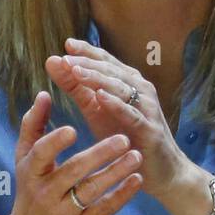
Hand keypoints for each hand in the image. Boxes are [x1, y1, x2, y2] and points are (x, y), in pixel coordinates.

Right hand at [3, 90, 143, 214]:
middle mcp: (46, 193)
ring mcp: (64, 213)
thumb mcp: (24, 162)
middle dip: (99, 154)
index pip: (40, 155)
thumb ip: (32, 127)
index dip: (55, 143)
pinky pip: (105, 210)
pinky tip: (137, 179)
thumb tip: (43, 93)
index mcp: (31, 173)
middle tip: (123, 138)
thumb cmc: (30, 193)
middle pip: (74, 171)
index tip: (73, 129)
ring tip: (136, 156)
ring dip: (116, 172)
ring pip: (92, 190)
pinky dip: (122, 195)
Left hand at [45, 39, 189, 204]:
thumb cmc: (128, 138)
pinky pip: (132, 113)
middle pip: (111, 69)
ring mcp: (147, 108)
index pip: (105, 60)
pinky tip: (100, 96)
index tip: (66, 43)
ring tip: (76, 71)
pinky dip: (116, 103)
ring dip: (97, 77)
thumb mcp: (97, 111)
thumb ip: (76, 88)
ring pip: (120, 87)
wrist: (162, 171)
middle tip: (64, 58)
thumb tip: (52, 61)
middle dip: (87, 62)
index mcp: (127, 82)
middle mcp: (140, 89)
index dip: (87, 51)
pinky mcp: (150, 129)